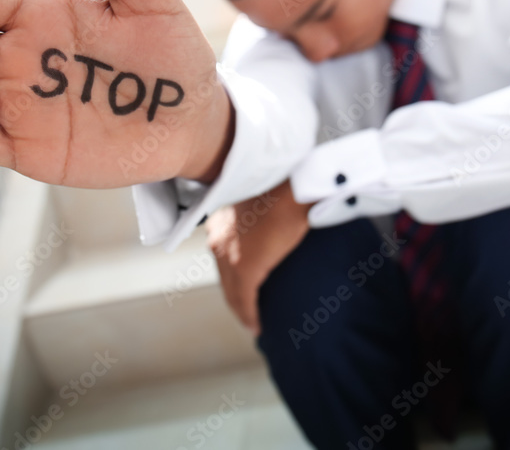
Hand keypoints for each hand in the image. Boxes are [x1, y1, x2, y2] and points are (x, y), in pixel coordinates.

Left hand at [206, 179, 311, 335]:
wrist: (292, 183)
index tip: (240, 286)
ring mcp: (228, 254)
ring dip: (241, 308)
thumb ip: (261, 214)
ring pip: (231, 291)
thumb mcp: (264, 200)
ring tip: (252, 321)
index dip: (231, 274)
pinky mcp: (244, 267)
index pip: (221, 254)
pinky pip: (244, 300)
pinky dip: (249, 316)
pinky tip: (255, 326)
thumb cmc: (285, 184)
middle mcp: (217, 238)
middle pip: (224, 276)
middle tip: (247, 310)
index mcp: (221, 221)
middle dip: (235, 294)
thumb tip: (275, 222)